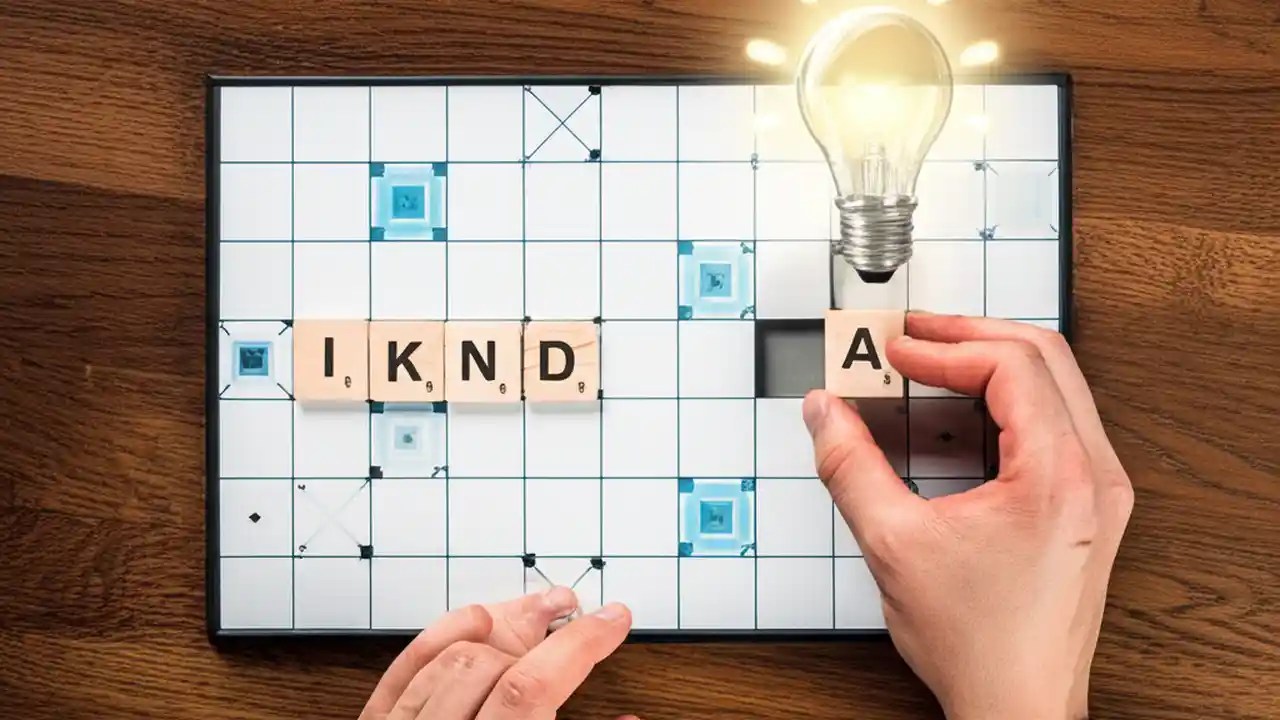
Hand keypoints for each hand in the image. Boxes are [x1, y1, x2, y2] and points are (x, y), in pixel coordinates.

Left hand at [359, 588, 635, 719]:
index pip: (533, 689)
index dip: (579, 645)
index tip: (613, 620)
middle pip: (488, 662)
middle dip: (541, 629)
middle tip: (577, 612)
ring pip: (447, 657)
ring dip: (500, 627)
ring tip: (538, 614)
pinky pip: (404, 668)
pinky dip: (442, 638)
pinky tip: (477, 623)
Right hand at [804, 312, 1132, 719]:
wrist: (1019, 705)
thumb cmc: (977, 644)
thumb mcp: (893, 545)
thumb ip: (849, 467)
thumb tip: (824, 411)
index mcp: (1059, 476)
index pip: (1011, 366)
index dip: (944, 346)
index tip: (895, 351)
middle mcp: (1095, 474)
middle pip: (1045, 358)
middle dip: (972, 335)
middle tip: (914, 333)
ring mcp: (1100, 489)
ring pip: (1059, 384)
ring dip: (994, 361)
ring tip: (934, 359)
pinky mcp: (1091, 505)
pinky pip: (1060, 420)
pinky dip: (1010, 398)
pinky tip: (964, 408)